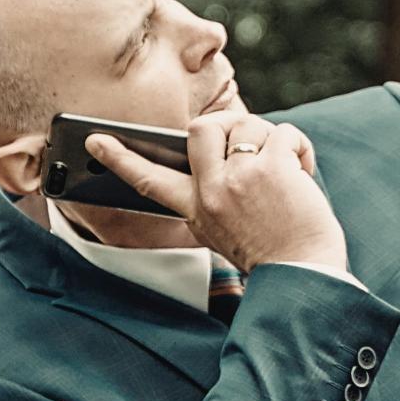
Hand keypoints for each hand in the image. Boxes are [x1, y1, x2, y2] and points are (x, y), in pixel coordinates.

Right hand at [85, 112, 347, 276]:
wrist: (305, 276)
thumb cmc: (275, 252)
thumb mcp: (224, 231)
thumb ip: (213, 195)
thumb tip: (223, 148)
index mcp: (195, 209)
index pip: (148, 180)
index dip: (120, 159)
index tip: (94, 140)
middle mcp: (210, 193)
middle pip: (200, 129)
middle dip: (228, 124)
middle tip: (250, 143)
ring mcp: (237, 179)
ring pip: (245, 124)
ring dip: (272, 140)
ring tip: (287, 172)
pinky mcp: (270, 168)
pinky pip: (282, 133)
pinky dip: (300, 148)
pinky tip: (303, 172)